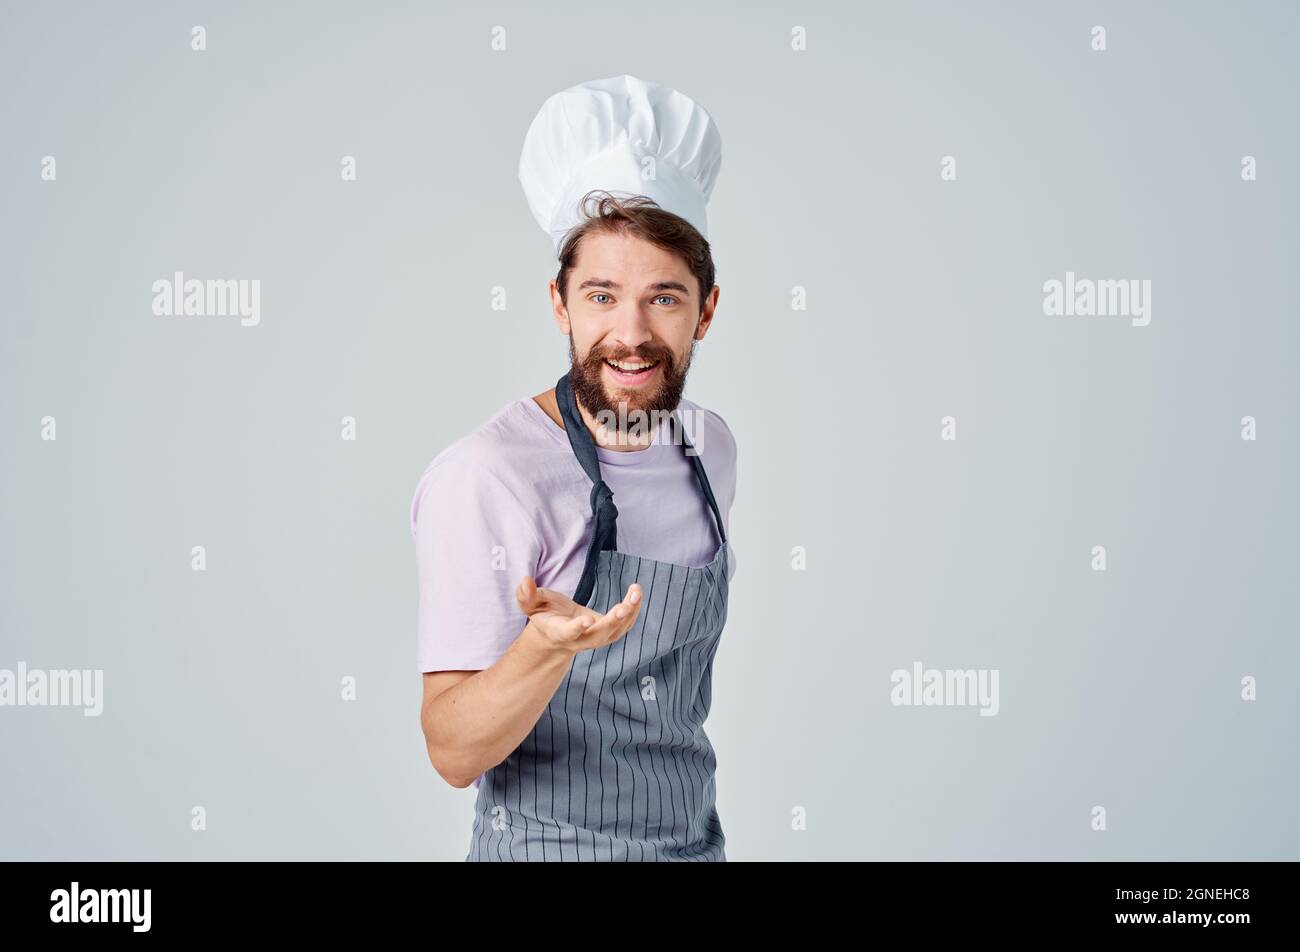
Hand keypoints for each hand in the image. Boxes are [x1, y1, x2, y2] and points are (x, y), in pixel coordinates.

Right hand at [515, 575, 642, 654]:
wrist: (557, 633)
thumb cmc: (544, 615)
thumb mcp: (531, 605)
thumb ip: (527, 595)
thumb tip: (525, 580)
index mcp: (560, 633)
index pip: (569, 633)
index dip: (577, 628)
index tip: (587, 620)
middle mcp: (580, 640)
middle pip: (598, 637)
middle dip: (611, 623)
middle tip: (622, 608)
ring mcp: (597, 638)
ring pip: (616, 632)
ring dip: (629, 613)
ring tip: (636, 591)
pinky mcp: (609, 632)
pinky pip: (625, 624)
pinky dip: (633, 609)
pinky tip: (636, 591)